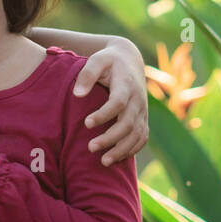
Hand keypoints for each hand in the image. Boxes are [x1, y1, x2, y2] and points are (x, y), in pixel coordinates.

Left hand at [73, 37, 148, 165]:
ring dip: (122, 150)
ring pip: (137, 135)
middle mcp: (138, 99)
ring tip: (104, 161)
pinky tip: (117, 159)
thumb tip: (77, 95)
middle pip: (128, 123)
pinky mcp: (143, 118)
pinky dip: (132, 150)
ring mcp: (142, 111)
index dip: (104, 114)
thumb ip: (87, 75)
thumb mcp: (97, 60)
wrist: (129, 60)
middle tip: (90, 148)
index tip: (86, 123)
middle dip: (111, 138)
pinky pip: (142, 138)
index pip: (118, 103)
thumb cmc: (108, 61)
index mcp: (126, 84)